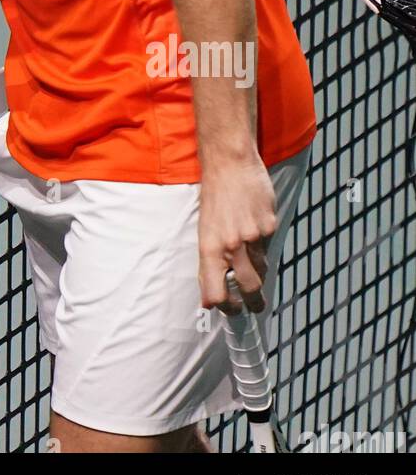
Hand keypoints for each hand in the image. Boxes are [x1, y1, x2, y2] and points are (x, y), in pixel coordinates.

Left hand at [198, 153, 277, 312]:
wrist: (229, 163)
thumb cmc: (214, 195)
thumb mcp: (203, 229)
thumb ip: (209, 261)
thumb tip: (212, 293)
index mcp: (209, 247)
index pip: (216, 293)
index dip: (226, 308)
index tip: (232, 311)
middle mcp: (231, 245)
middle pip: (249, 289)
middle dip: (254, 302)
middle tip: (255, 306)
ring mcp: (253, 236)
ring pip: (261, 268)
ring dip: (258, 270)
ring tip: (250, 255)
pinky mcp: (270, 226)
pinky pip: (269, 246)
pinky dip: (263, 244)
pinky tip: (255, 227)